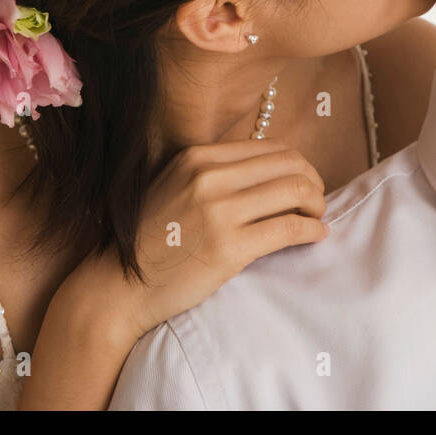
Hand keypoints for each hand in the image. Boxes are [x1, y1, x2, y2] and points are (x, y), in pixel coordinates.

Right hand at [99, 138, 330, 343]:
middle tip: (317, 202)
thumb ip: (215, 173)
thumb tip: (273, 169)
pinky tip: (316, 236)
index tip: (305, 183)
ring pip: (296, 191)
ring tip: (317, 218)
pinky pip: (290, 228)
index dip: (298, 165)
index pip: (271, 148)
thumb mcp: (176, 187)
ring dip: (317, 205)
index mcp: (197, 157)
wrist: (117, 286)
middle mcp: (208, 177)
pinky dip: (312, 230)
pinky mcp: (229, 248)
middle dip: (314, 182)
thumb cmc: (152, 241)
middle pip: (290, 165)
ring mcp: (218, 212)